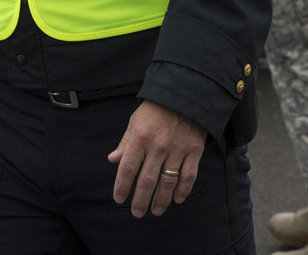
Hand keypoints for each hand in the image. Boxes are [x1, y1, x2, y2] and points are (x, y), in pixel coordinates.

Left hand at [108, 101, 205, 217]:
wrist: (184, 94)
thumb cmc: (156, 108)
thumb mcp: (135, 121)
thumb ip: (125, 142)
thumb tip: (113, 159)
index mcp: (140, 137)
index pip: (128, 168)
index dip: (122, 186)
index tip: (119, 198)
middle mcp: (158, 146)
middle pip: (147, 180)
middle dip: (140, 199)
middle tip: (137, 212)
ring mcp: (177, 149)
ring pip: (167, 182)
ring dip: (161, 200)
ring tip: (155, 210)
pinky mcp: (194, 151)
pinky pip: (188, 176)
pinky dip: (183, 190)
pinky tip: (177, 199)